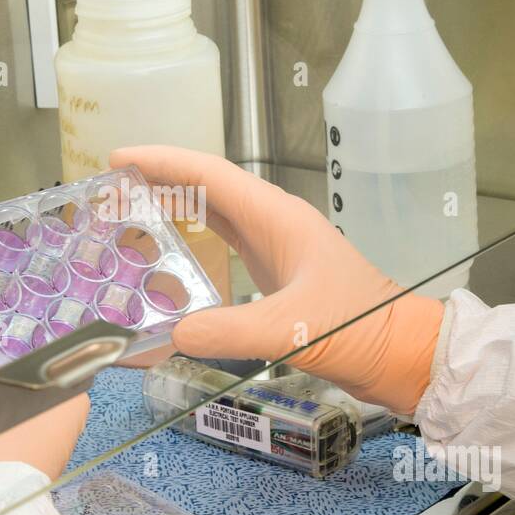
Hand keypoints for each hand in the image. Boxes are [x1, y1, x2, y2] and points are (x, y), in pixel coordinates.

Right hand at [109, 146, 443, 413]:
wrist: (404, 354)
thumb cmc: (362, 329)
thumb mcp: (293, 329)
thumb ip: (230, 331)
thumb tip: (172, 334)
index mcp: (279, 219)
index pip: (211, 177)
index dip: (163, 163)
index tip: (121, 160)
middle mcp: (275, 225)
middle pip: (208, 189)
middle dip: (160, 182)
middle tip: (110, 189)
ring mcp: (278, 249)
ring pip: (216, 216)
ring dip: (174, 210)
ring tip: (129, 214)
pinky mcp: (279, 276)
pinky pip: (227, 246)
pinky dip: (194, 244)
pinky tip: (171, 260)